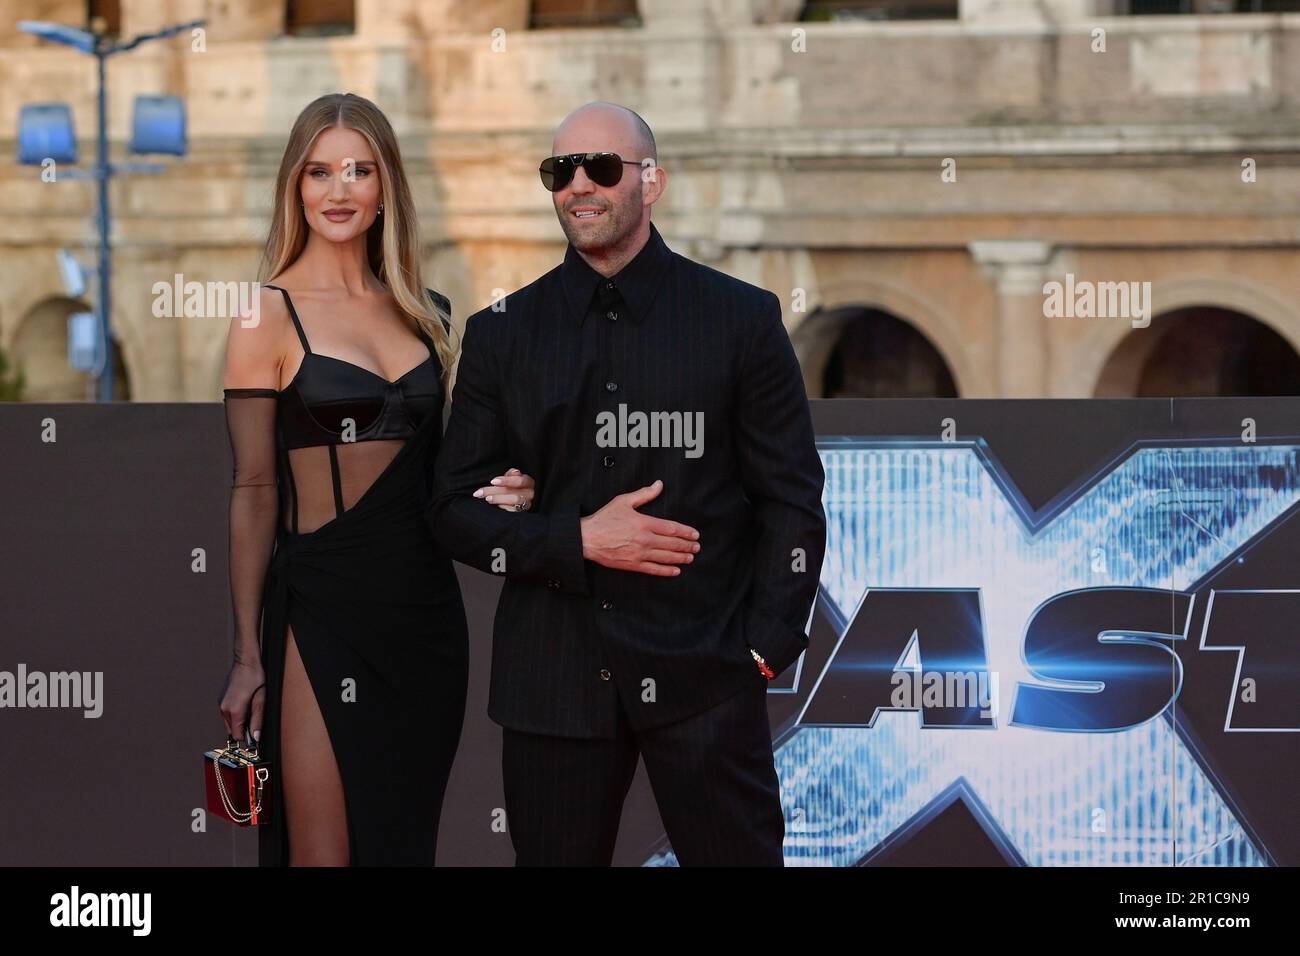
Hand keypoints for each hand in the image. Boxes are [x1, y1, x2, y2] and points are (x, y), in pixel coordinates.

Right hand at [219, 657, 265, 744]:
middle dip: (243, 729)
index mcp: (234, 710)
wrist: (246, 661)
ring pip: (229, 722)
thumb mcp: (261, 700)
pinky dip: (236, 714)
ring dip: (239, 721)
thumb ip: (257, 720)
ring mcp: (221, 704)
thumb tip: (256, 737)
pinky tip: (245, 703)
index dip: (246, 737)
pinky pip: (227, 714)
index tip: (254, 734)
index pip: (236, 736)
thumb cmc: (255, 677)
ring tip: (250, 708)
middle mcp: (224, 709)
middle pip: (232, 730)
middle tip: (255, 717)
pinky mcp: (221, 700)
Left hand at [473, 467, 534, 511]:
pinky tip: (493, 502)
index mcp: (528, 482)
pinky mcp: (521, 511)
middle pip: (514, 493)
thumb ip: (512, 475)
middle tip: (480, 492)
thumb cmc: (514, 484)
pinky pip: (511, 509)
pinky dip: (501, 505)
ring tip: (487, 498)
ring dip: (498, 499)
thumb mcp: (512, 477)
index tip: (493, 481)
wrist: (521, 495)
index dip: (506, 481)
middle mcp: (530, 494)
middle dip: (496, 492)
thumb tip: (515, 472)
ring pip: (513, 502)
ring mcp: (526, 504)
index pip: (520, 481)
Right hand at [580, 479, 699, 576]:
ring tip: (690, 558)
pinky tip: (676, 571)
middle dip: (686, 546)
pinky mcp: (633, 565)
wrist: (587, 539)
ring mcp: (639, 554)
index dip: (685, 532)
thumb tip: (659, 485)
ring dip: (680, 558)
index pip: (671, 528)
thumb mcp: (623, 501)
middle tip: (697, 547)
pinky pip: (654, 570)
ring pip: (665, 557)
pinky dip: (666, 571)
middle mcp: (644, 539)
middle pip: (671, 544)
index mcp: (643, 523)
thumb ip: (644, 494)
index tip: (695, 534)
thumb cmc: (604, 519)